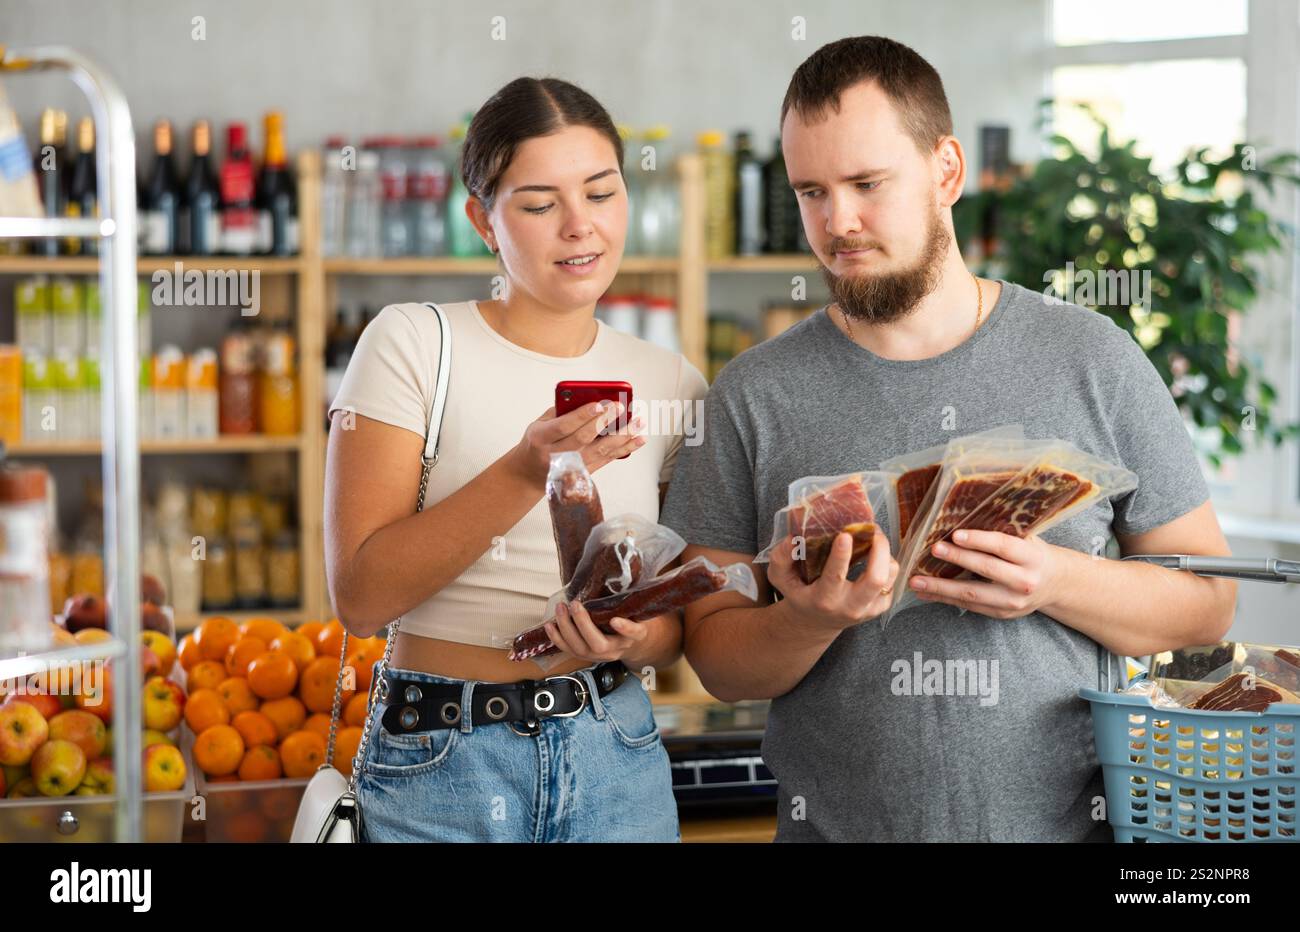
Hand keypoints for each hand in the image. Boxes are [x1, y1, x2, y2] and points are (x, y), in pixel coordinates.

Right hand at [509, 401, 645, 486]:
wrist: (531, 473)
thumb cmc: (538, 441)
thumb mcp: (539, 424)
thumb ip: (560, 411)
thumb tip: (590, 396)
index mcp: (541, 439)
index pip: (565, 426)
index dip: (583, 415)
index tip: (599, 403)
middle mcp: (556, 455)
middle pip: (585, 438)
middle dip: (605, 421)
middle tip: (621, 407)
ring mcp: (573, 467)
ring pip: (601, 450)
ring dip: (623, 435)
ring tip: (638, 421)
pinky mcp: (586, 473)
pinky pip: (609, 459)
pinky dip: (626, 448)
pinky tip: (639, 438)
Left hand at [543, 600, 648, 663]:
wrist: (626, 642)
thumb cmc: (629, 620)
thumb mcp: (635, 611)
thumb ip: (628, 600)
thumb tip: (617, 576)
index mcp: (634, 636)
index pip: (633, 633)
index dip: (625, 629)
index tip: (615, 620)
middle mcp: (616, 649)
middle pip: (599, 644)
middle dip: (583, 625)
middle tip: (575, 604)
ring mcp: (599, 656)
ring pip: (580, 649)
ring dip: (566, 629)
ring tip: (560, 608)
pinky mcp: (585, 656)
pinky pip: (569, 651)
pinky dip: (557, 638)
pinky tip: (549, 625)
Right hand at [766, 526, 898, 633]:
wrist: (816, 622)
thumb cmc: (799, 594)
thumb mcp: (781, 579)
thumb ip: (781, 558)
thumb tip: (794, 539)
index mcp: (824, 599)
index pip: (835, 577)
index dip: (841, 555)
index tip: (845, 535)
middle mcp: (849, 606)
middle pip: (876, 579)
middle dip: (879, 550)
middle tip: (873, 530)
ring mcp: (868, 609)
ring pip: (889, 576)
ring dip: (885, 553)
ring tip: (872, 539)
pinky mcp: (881, 606)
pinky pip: (892, 579)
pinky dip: (886, 563)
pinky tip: (873, 556)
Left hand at [908, 529, 1066, 618]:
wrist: (1056, 585)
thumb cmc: (1033, 554)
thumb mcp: (1027, 539)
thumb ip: (1004, 530)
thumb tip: (964, 513)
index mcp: (1032, 557)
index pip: (1003, 546)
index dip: (979, 540)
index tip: (956, 535)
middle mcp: (1024, 581)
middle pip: (986, 569)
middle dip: (957, 559)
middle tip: (933, 550)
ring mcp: (1012, 601)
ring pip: (973, 595)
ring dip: (941, 588)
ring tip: (916, 581)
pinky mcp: (1001, 614)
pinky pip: (969, 606)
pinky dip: (945, 599)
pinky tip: (925, 593)